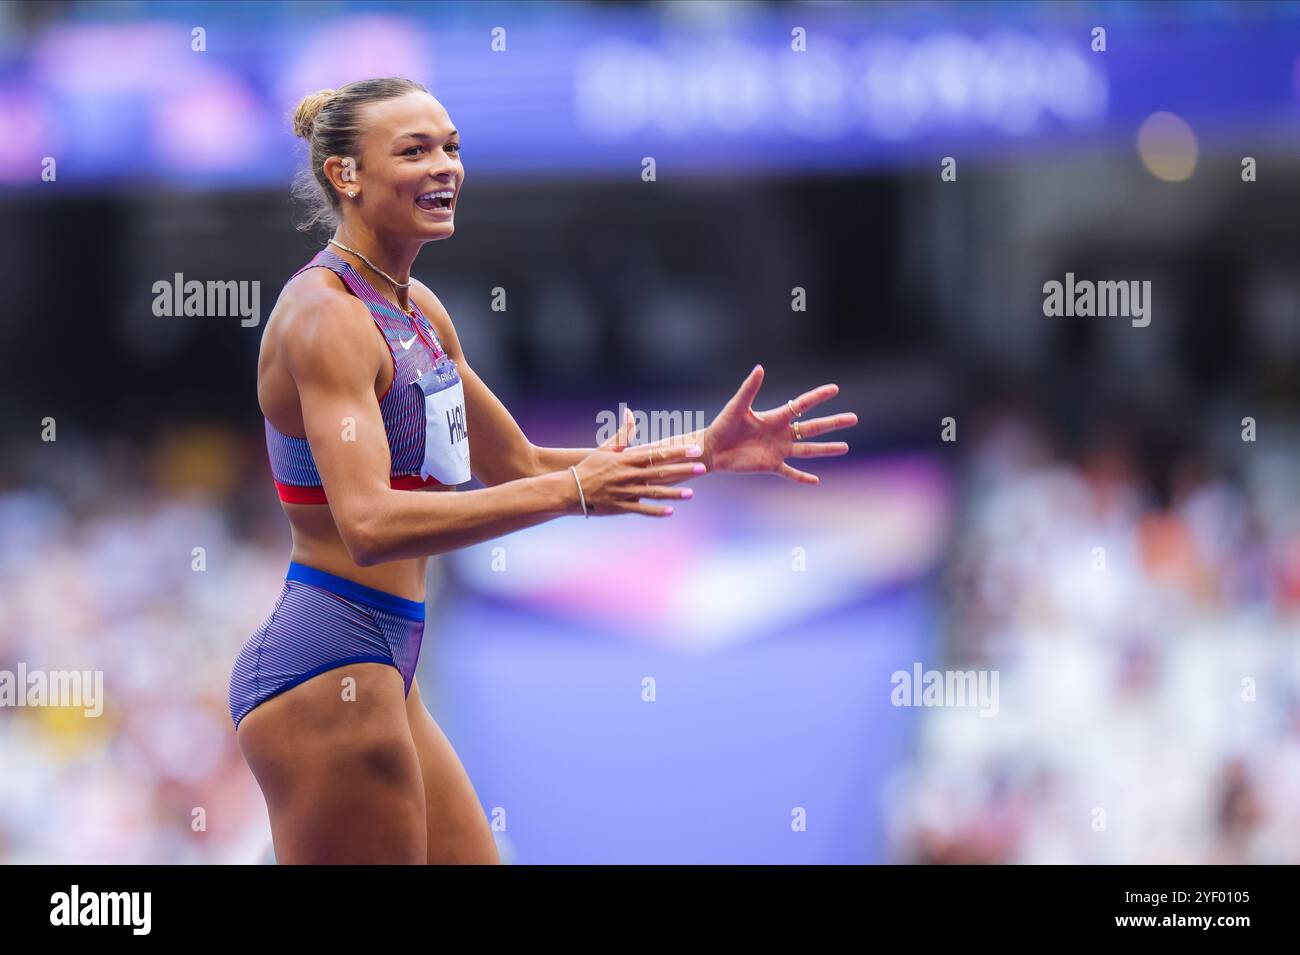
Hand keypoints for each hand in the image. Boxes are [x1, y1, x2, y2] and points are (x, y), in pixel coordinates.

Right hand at [573, 440, 705, 516]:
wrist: (570, 489)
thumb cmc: (590, 467)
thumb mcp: (606, 448)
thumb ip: (623, 433)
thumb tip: (630, 413)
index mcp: (627, 459)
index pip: (657, 453)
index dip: (677, 451)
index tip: (694, 449)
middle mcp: (629, 475)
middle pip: (661, 471)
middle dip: (682, 469)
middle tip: (702, 467)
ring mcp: (626, 492)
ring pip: (654, 493)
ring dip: (673, 494)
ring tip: (691, 494)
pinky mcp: (622, 506)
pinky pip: (642, 510)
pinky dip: (656, 511)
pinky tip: (671, 512)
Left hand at [704, 365, 855, 483]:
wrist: (712, 449)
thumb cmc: (723, 425)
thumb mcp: (737, 406)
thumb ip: (749, 389)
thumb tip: (760, 368)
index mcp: (776, 417)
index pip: (802, 405)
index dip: (818, 397)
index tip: (835, 388)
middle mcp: (781, 433)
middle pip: (813, 427)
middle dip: (833, 423)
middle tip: (853, 418)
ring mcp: (778, 450)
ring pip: (808, 449)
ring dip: (826, 449)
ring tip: (845, 447)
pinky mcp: (771, 465)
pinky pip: (790, 473)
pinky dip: (802, 478)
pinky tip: (816, 481)